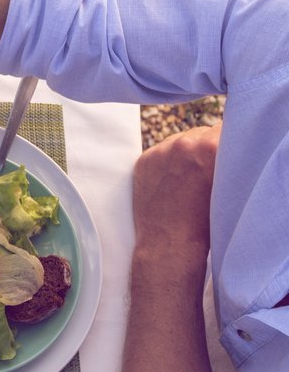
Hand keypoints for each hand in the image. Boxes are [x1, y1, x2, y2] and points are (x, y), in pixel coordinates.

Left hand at [131, 124, 218, 257]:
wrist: (170, 242)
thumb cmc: (206, 218)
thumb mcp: (227, 184)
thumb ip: (227, 158)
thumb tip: (224, 141)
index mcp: (211, 147)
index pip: (223, 129)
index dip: (225, 143)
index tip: (224, 157)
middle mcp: (184, 143)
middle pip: (201, 132)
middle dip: (205, 147)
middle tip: (206, 170)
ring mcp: (160, 151)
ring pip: (180, 140)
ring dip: (185, 152)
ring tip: (187, 177)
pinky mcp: (144, 159)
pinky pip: (161, 150)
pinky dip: (167, 161)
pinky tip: (171, 181)